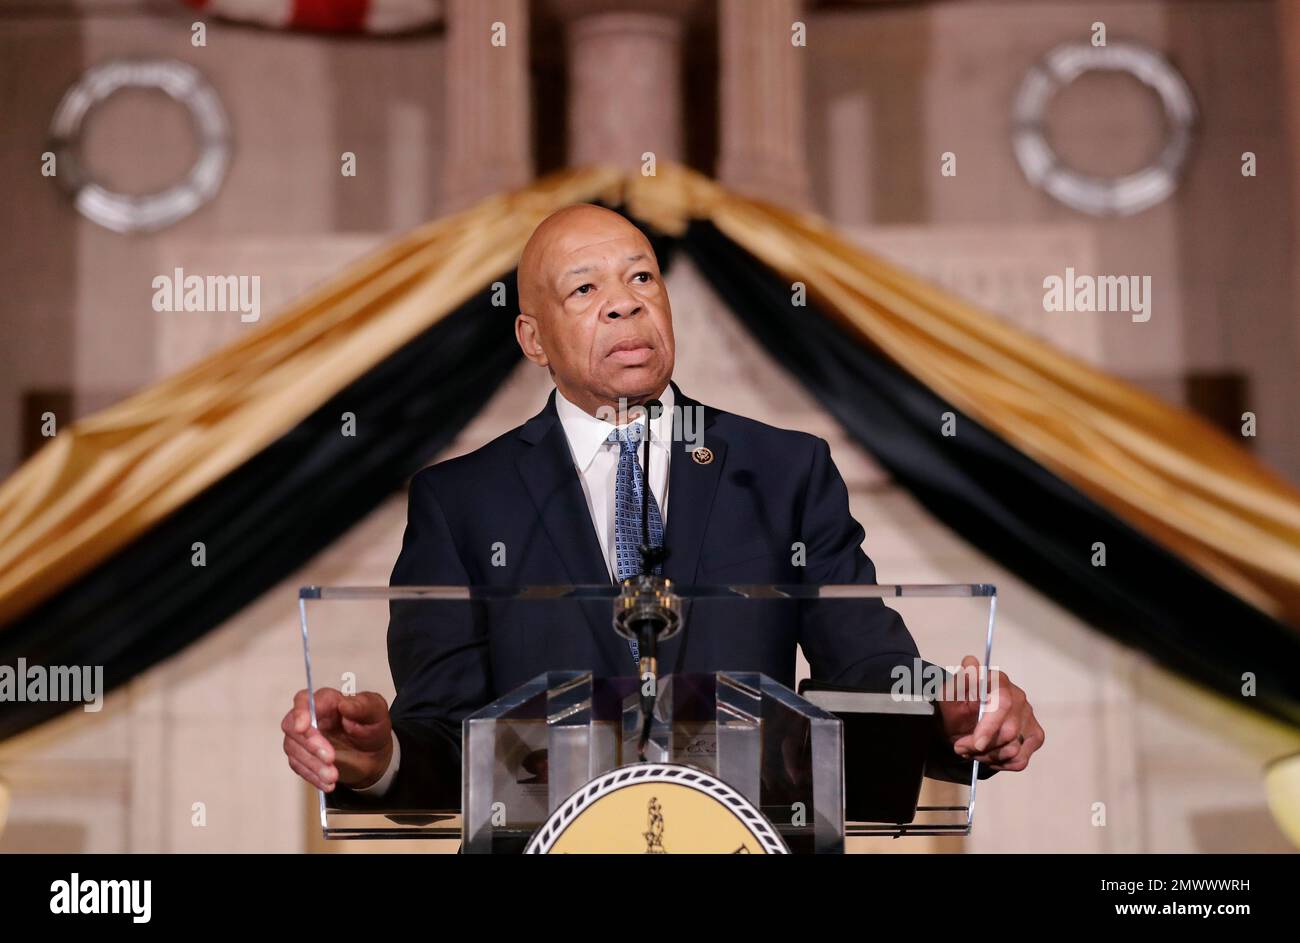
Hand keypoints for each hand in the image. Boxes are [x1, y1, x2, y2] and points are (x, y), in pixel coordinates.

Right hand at [281, 688, 393, 791]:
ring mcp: (304, 738)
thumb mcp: (376, 712)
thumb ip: (362, 706)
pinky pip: (299, 766)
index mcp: (327, 701)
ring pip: (293, 749)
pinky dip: (312, 776)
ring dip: (312, 764)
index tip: (303, 727)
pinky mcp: (303, 756)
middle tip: (330, 758)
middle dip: (309, 744)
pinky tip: (327, 782)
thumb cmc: (372, 726)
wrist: (373, 752)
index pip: (304, 700)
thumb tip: (345, 704)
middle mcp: (311, 717)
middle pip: (293, 727)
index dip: (300, 713)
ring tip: (333, 775)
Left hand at [936, 655, 1043, 771]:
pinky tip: (988, 756)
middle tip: (961, 748)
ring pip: (1014, 749)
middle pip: (1009, 732)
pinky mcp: (1034, 735)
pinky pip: (1021, 760)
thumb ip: (959, 681)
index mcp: (997, 681)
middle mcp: (1017, 696)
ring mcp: (1028, 716)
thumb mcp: (949, 696)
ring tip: (972, 751)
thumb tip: (971, 662)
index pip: (1003, 703)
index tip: (975, 744)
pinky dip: (1001, 763)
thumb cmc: (955, 709)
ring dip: (988, 756)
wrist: (958, 725)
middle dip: (982, 747)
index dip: (990, 727)